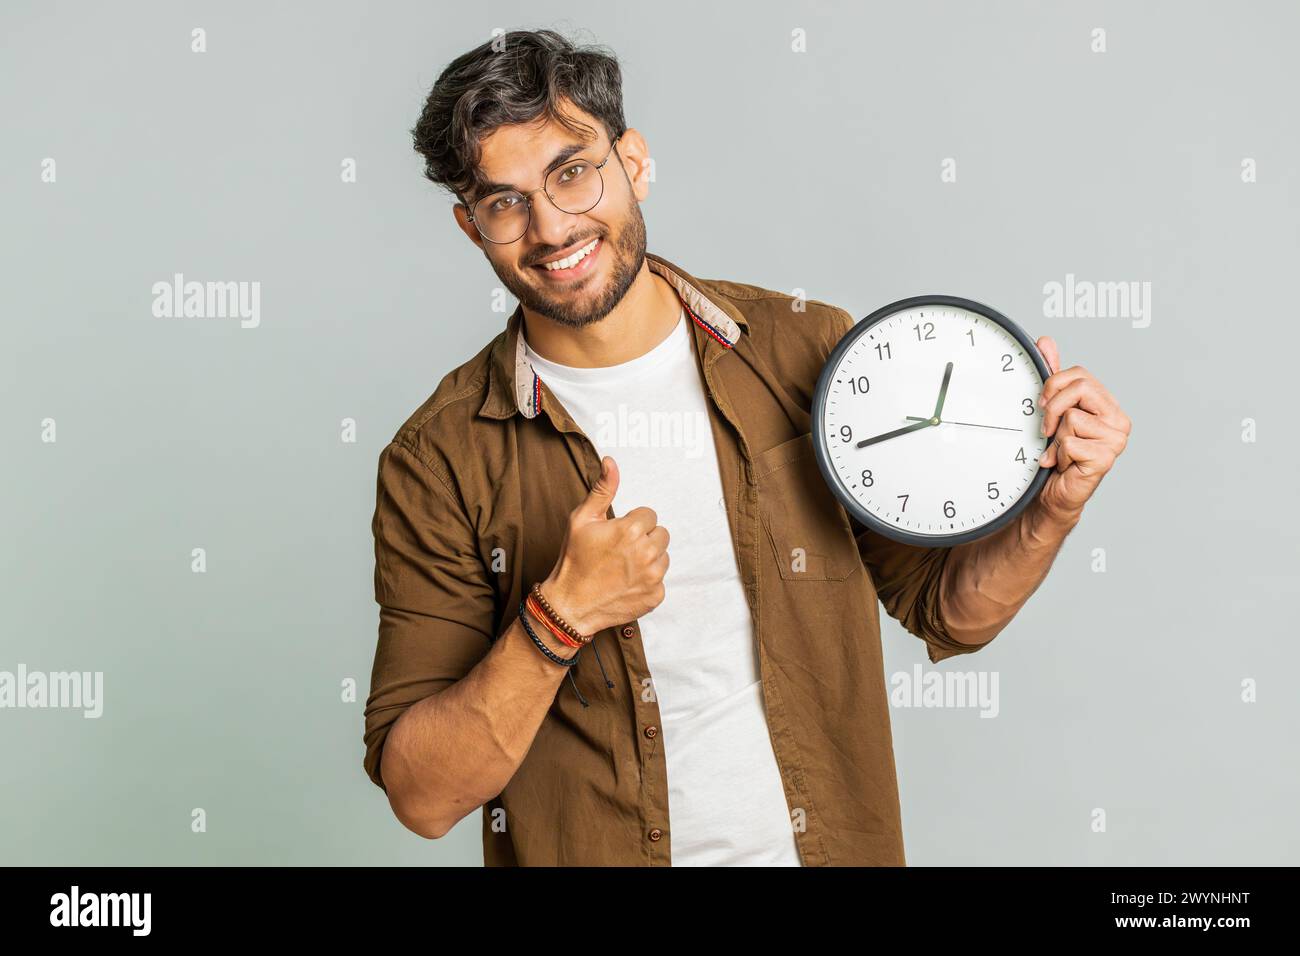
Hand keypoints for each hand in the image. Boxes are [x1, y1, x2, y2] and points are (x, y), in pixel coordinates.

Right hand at [542, 456, 669, 635]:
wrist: (570, 604)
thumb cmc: (574, 560)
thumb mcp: (582, 519)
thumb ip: (603, 489)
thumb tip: (611, 462)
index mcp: (631, 530)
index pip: (649, 515)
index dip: (631, 523)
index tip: (616, 534)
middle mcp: (646, 552)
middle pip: (660, 534)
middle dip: (644, 539)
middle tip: (620, 551)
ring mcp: (653, 576)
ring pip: (663, 556)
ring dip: (648, 559)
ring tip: (623, 567)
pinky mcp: (656, 595)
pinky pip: (661, 580)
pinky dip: (647, 581)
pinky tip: (627, 583)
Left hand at [1034, 336, 1131, 524]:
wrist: (1050, 495)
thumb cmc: (1053, 454)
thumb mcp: (1050, 410)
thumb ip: (1052, 377)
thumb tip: (1046, 341)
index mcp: (1108, 405)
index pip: (1080, 375)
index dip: (1054, 386)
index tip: (1042, 405)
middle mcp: (1118, 420)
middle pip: (1080, 387)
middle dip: (1053, 407)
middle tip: (1046, 429)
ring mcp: (1116, 439)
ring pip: (1071, 418)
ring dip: (1056, 438)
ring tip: (1060, 452)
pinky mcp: (1106, 458)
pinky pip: (1070, 442)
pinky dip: (1058, 455)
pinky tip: (1063, 465)